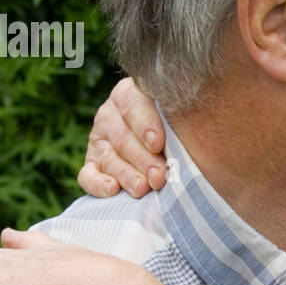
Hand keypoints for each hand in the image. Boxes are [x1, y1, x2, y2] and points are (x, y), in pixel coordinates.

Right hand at [79, 77, 168, 197]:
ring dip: (126, 175)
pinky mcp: (92, 164)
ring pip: (108, 158)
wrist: (165, 143)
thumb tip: (197, 135)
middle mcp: (110, 115)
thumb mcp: (178, 115)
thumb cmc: (178, 125)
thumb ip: (180, 119)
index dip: (145, 125)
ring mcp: (98, 140)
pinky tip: (113, 190)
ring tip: (142, 188)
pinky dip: (98, 183)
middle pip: (123, 138)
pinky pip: (87, 175)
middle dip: (142, 159)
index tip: (158, 143)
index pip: (133, 105)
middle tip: (159, 175)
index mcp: (130, 94)